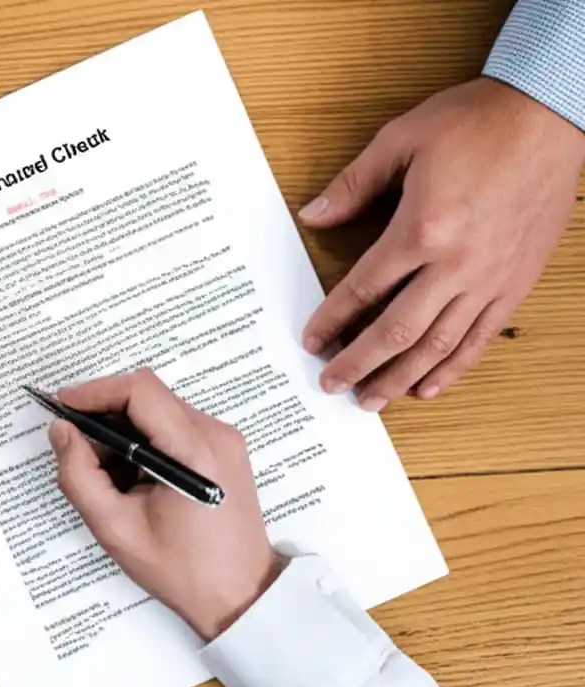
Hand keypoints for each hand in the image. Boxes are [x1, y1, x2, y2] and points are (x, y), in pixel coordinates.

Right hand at [48, 370, 281, 640]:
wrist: (241, 596)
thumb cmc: (181, 570)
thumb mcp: (116, 529)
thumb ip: (80, 476)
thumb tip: (61, 431)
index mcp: (195, 451)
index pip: (140, 390)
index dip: (96, 391)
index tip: (62, 406)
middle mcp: (216, 434)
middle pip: (149, 396)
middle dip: (105, 413)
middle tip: (76, 449)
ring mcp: (224, 440)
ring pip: (159, 410)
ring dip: (124, 430)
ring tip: (105, 472)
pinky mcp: (223, 450)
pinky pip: (174, 426)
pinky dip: (145, 440)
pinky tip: (132, 477)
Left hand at [299, 78, 584, 409]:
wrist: (548, 114)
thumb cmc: (476, 122)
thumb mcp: (400, 140)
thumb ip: (352, 185)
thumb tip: (312, 216)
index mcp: (421, 229)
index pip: (363, 290)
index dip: (333, 320)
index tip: (312, 341)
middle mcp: (457, 264)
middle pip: (397, 330)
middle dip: (359, 363)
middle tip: (332, 385)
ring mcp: (490, 278)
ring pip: (438, 344)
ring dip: (400, 377)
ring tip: (372, 400)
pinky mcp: (516, 282)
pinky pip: (480, 336)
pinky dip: (453, 367)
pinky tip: (429, 386)